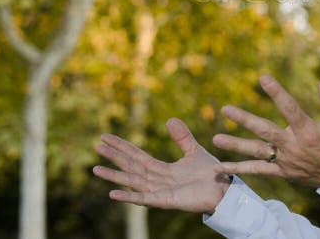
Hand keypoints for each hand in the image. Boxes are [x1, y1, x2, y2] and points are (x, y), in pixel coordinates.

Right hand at [92, 118, 230, 212]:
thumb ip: (182, 137)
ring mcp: (159, 191)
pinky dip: (128, 196)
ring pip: (132, 181)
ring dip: (114, 176)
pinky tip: (112, 194)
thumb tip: (169, 119)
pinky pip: (143, 199)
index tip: (106, 137)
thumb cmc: (208, 174)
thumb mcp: (193, 150)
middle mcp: (157, 180)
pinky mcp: (166, 201)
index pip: (137, 156)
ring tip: (96, 169)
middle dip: (114, 157)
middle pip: (131, 166)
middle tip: (97, 147)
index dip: (122, 146)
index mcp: (162, 169)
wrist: (223, 189)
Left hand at [213, 75, 319, 192]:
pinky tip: (220, 167)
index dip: (276, 93)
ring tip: (215, 139)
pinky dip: (240, 169)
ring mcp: (287, 162)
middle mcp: (294, 148)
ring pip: (257, 152)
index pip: (290, 110)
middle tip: (225, 109)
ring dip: (236, 145)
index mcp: (310, 133)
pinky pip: (258, 171)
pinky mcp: (283, 172)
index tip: (263, 78)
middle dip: (245, 120)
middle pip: (265, 131)